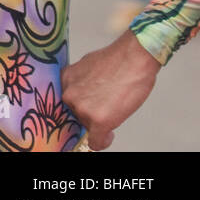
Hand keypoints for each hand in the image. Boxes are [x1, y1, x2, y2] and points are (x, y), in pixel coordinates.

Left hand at [62, 30, 160, 150]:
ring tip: (116, 107)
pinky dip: (102, 141)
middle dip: (91, 111)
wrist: (133, 58)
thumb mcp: (88, 65)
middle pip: (77, 113)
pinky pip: (95, 141)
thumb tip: (87, 92)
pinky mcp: (97, 120)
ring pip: (88, 125)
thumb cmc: (118, 60)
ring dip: (100, 121)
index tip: (91, 107)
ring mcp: (82, 108)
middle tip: (108, 104)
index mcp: (65, 79)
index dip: (82, 103)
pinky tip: (109, 136)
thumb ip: (82, 81)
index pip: (69, 100)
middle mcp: (68, 94)